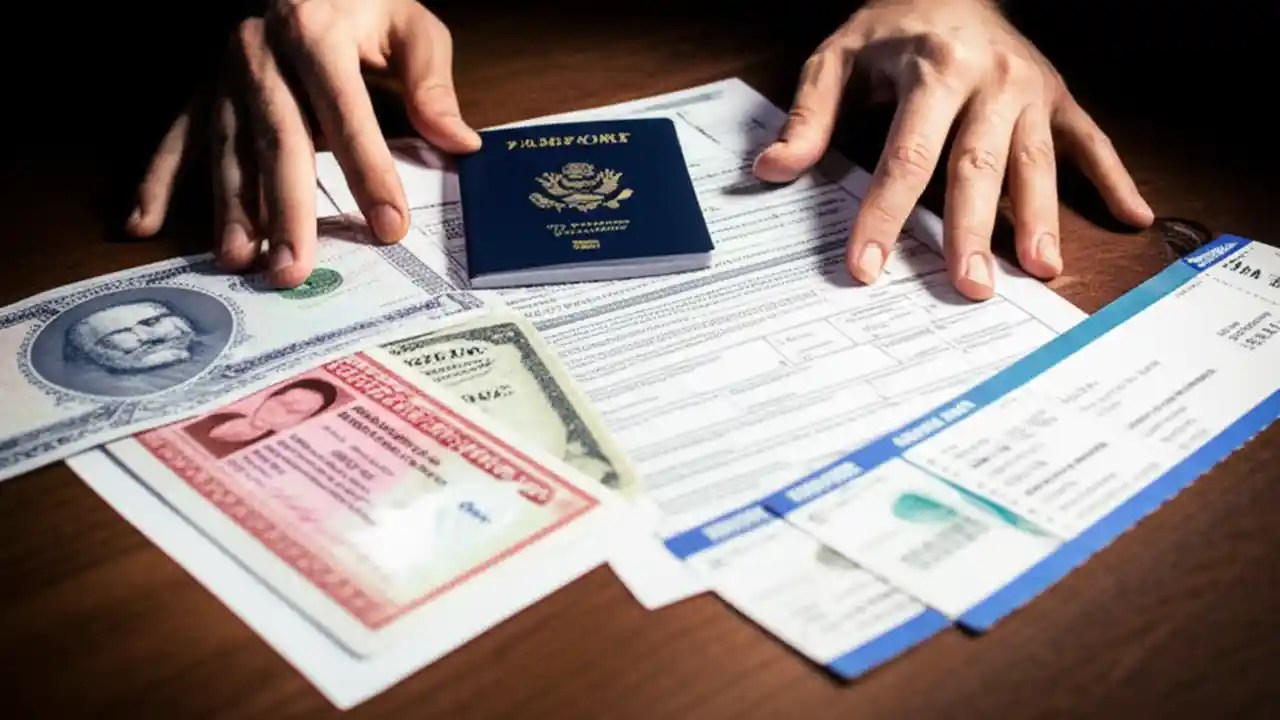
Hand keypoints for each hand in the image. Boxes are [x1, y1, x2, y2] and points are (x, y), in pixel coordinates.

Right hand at [125, 0, 480, 287]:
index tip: (390, 225)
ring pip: (227, 147)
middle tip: (295, 269)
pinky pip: (175, 135)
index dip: (369, 172)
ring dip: (230, 207)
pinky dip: (156, 180)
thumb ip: (432, 82)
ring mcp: (223, 71)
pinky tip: (141, 224)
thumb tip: (460, 143)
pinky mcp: (200, 85)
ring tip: (239, 259)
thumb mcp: (408, 21)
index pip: (347, 114)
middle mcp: (261, 52)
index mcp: (316, 32)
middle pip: (278, 140)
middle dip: (286, 209)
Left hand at [753, 0, 1153, 299]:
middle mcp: (991, 82)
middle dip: (972, 231)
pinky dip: (1114, 179)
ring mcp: (1032, 91)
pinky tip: (1133, 217)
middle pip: (979, 167)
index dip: (884, 215)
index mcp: (933, 71)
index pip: (906, 156)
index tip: (866, 267)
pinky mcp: (1059, 97)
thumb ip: (810, 116)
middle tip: (967, 287)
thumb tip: (772, 170)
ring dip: (1041, 219)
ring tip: (1040, 270)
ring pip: (1037, 162)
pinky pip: (1091, 141)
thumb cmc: (894, 26)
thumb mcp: (838, 56)